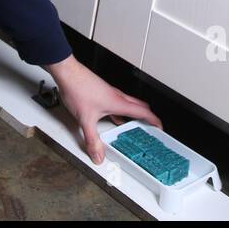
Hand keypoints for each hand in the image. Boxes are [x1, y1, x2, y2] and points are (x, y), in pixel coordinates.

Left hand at [43, 55, 161, 164]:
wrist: (67, 72)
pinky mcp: (102, 92)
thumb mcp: (85, 119)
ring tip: (133, 126)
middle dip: (147, 117)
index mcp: (118, 103)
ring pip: (127, 104)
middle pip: (139, 106)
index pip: (144, 112)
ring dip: (133, 114)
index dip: (155, 121)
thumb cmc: (77, 88)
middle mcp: (116, 96)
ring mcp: (109, 93)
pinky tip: (112, 117)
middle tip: (150, 127)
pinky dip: (119, 112)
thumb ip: (92, 140)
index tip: (161, 128)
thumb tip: (98, 155)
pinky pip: (116, 103)